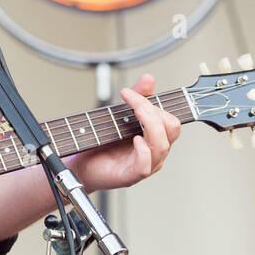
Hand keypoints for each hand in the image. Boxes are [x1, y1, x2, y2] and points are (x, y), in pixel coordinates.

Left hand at [66, 74, 180, 190]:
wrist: (82, 165)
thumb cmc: (103, 142)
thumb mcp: (119, 114)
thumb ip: (137, 97)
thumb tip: (149, 78)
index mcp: (155, 136)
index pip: (169, 118)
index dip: (153, 103)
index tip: (128, 93)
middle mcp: (154, 150)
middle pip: (171, 129)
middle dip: (154, 111)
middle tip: (134, 104)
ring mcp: (145, 164)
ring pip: (161, 145)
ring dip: (150, 125)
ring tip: (136, 113)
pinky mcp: (131, 175)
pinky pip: (146, 165)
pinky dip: (143, 151)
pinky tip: (135, 139)